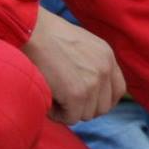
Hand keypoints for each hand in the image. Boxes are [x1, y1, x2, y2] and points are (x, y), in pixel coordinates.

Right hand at [21, 6, 123, 123]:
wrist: (30, 30)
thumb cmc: (45, 35)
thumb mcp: (79, 44)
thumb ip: (90, 64)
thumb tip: (87, 87)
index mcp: (106, 56)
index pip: (118, 91)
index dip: (101, 100)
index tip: (84, 102)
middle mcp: (104, 69)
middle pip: (102, 108)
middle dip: (82, 108)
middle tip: (62, 98)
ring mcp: (93, 82)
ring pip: (85, 115)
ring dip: (68, 110)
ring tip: (52, 94)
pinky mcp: (77, 94)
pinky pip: (70, 118)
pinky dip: (56, 114)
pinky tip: (47, 98)